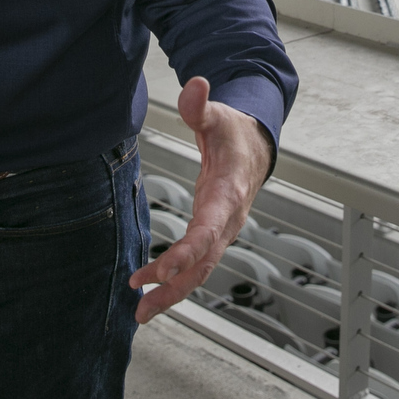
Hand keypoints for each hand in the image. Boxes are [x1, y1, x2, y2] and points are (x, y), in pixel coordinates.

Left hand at [128, 77, 273, 323]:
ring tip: (141, 313)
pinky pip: (197, 265)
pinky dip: (176, 281)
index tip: (161, 270)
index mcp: (228, 195)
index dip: (186, 253)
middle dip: (173, 287)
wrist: (257, 147)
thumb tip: (195, 84)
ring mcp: (222, 231)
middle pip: (203, 263)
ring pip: (200, 271)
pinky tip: (152, 292)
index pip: (207, 231)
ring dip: (172, 293)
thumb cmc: (235, 132)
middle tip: (142, 308)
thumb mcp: (218, 115)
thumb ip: (201, 106)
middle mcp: (227, 221)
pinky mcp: (213, 234)